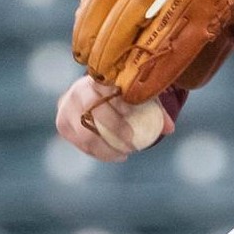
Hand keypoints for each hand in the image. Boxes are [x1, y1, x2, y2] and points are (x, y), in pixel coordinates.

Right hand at [55, 75, 169, 161]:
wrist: (94, 95)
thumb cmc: (122, 96)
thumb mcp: (139, 98)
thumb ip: (154, 110)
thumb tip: (170, 128)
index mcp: (98, 77)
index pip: (106, 88)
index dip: (120, 103)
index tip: (135, 116)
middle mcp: (78, 89)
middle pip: (93, 112)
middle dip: (114, 130)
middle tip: (133, 143)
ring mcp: (66, 107)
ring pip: (85, 133)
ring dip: (107, 147)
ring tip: (125, 152)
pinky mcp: (63, 124)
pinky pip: (81, 144)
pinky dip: (100, 153)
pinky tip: (116, 155)